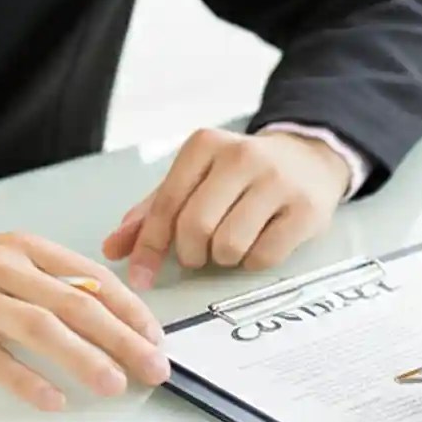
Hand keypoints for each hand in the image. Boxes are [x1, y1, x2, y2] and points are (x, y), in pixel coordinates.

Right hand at [0, 232, 170, 410]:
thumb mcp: (15, 261)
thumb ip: (60, 283)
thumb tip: (117, 319)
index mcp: (30, 249)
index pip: (94, 279)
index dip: (131, 311)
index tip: (156, 339)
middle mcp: (5, 268)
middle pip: (76, 305)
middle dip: (122, 338)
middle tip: (152, 367)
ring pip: (39, 328)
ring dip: (82, 358)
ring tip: (114, 384)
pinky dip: (26, 380)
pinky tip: (53, 399)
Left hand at [102, 129, 350, 287]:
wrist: (309, 158)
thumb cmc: (241, 176)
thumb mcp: (196, 180)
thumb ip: (153, 213)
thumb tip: (112, 249)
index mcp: (205, 145)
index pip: (167, 204)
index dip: (149, 246)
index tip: (140, 276)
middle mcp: (242, 156)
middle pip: (196, 227)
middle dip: (190, 253)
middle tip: (199, 253)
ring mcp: (278, 181)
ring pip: (229, 245)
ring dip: (224, 259)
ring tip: (231, 245)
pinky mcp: (306, 209)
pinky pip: (264, 256)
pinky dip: (253, 261)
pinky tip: (258, 245)